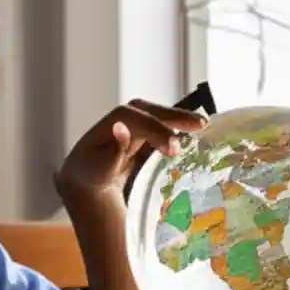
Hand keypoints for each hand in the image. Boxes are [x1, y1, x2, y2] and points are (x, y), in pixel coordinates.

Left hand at [55, 98, 205, 201]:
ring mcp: (134, 125)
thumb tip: (121, 128)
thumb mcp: (98, 170)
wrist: (87, 179)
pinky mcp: (144, 134)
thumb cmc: (91, 176)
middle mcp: (122, 120)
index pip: (134, 118)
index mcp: (108, 125)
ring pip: (158, 116)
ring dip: (180, 119)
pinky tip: (195, 135)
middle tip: (199, 125)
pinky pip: (162, 127)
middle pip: (149, 110)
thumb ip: (112, 153)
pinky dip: (178, 128)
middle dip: (174, 115)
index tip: (173, 147)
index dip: (155, 128)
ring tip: (202, 126)